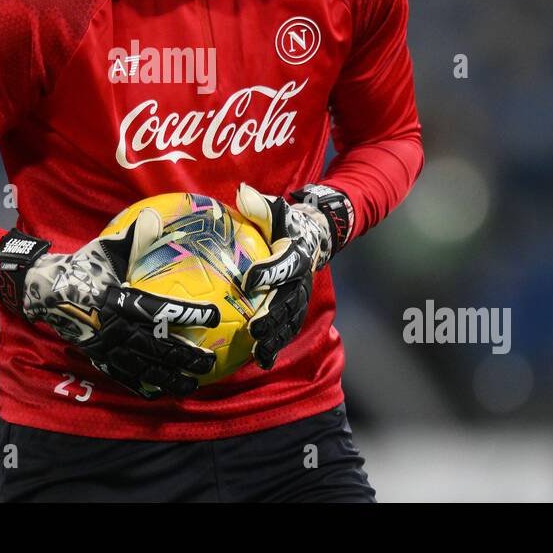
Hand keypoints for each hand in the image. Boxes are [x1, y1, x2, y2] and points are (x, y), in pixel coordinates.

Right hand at [0, 211, 218, 398]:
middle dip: (186, 355)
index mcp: (120, 299)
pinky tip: (161, 393)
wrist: (46, 290)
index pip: (161, 310)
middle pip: (157, 346)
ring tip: (193, 383)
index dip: (188, 314)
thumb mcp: (109, 248)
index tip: (213, 315)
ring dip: (170, 376)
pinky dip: (143, 386)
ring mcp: (106, 346)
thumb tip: (157, 215)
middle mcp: (115, 327)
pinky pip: (124, 376)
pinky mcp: (98, 356)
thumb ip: (136, 236)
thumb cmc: (83, 265)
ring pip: (144, 366)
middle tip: (209, 360)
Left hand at [234, 182, 352, 368]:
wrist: (311, 238)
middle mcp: (303, 278)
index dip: (269, 272)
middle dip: (272, 315)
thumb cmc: (284, 224)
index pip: (284, 263)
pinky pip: (288, 329)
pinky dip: (276, 345)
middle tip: (253, 327)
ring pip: (290, 320)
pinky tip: (260, 359)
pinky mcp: (296, 309)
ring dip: (275, 337)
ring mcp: (301, 296)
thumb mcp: (274, 210)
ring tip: (257, 351)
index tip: (248, 279)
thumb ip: (259, 205)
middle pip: (289, 300)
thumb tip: (241, 192)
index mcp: (296, 253)